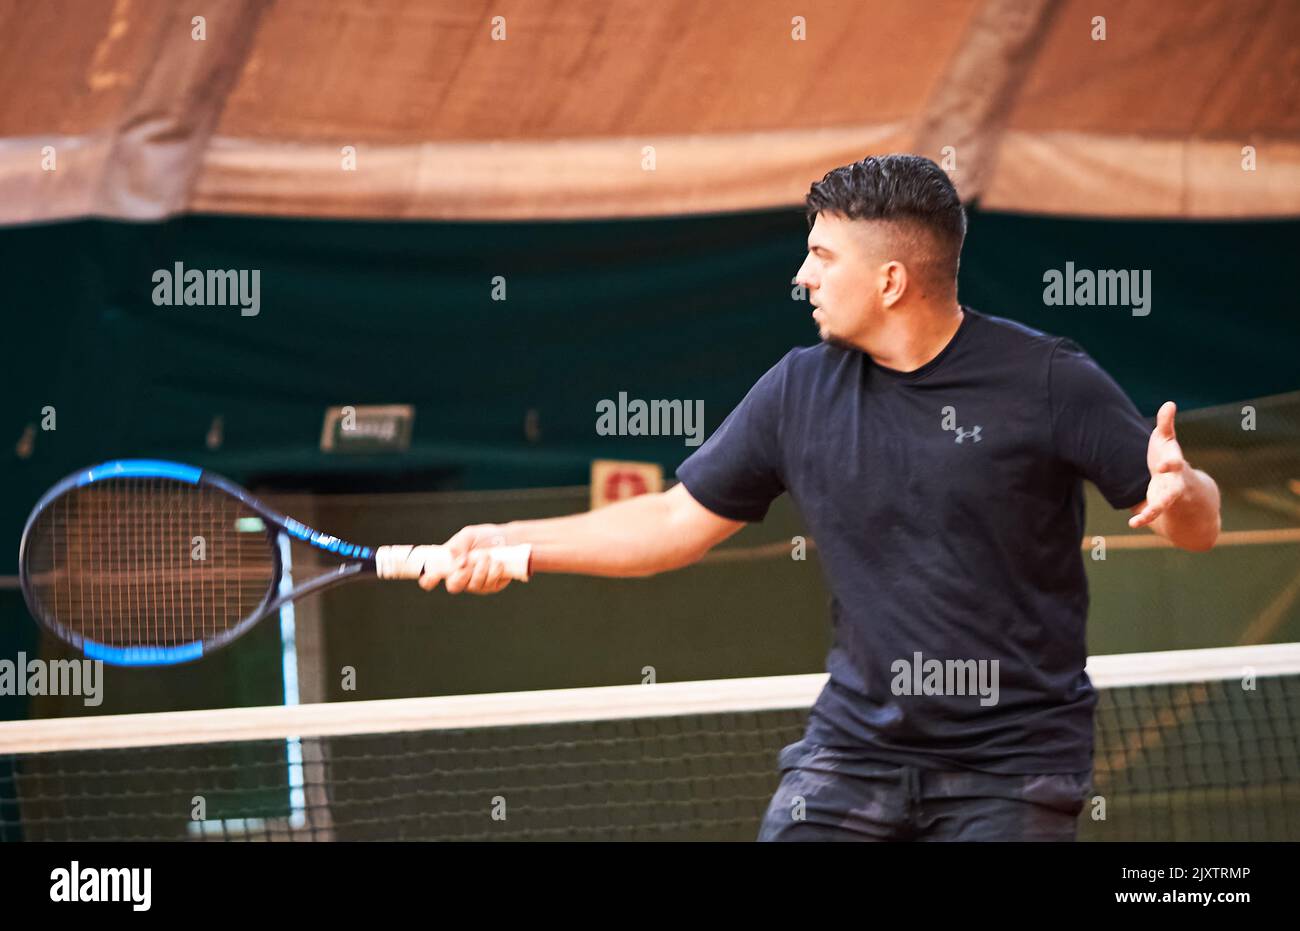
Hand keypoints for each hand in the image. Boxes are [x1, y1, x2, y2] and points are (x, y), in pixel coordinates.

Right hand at [419, 523, 513, 594]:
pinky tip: (497, 563)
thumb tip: (455, 558)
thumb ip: (458, 545)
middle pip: (453, 587)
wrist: (507, 539)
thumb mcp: (468, 535)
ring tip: (486, 555)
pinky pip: (490, 585)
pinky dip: (494, 572)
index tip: (431, 577)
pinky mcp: (491, 587)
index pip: (432, 578)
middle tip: (469, 562)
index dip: (429, 580)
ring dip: (481, 568)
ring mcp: (476, 585)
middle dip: (462, 575)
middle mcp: (461, 578)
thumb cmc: (483, 537)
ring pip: (474, 585)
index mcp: (449, 566)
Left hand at [1129, 401, 1187, 528]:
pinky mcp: (1162, 508)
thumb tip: (1170, 403)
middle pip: (1175, 482)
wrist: (1190, 495)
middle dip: (1170, 480)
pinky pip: (1154, 514)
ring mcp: (1170, 497)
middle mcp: (1176, 482)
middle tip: (1166, 471)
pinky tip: (1133, 523)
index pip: (1175, 462)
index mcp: (1176, 465)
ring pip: (1165, 503)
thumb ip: (1166, 425)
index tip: (1165, 464)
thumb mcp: (1168, 443)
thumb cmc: (1171, 461)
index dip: (1171, 462)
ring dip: (1154, 509)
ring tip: (1139, 519)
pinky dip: (1145, 518)